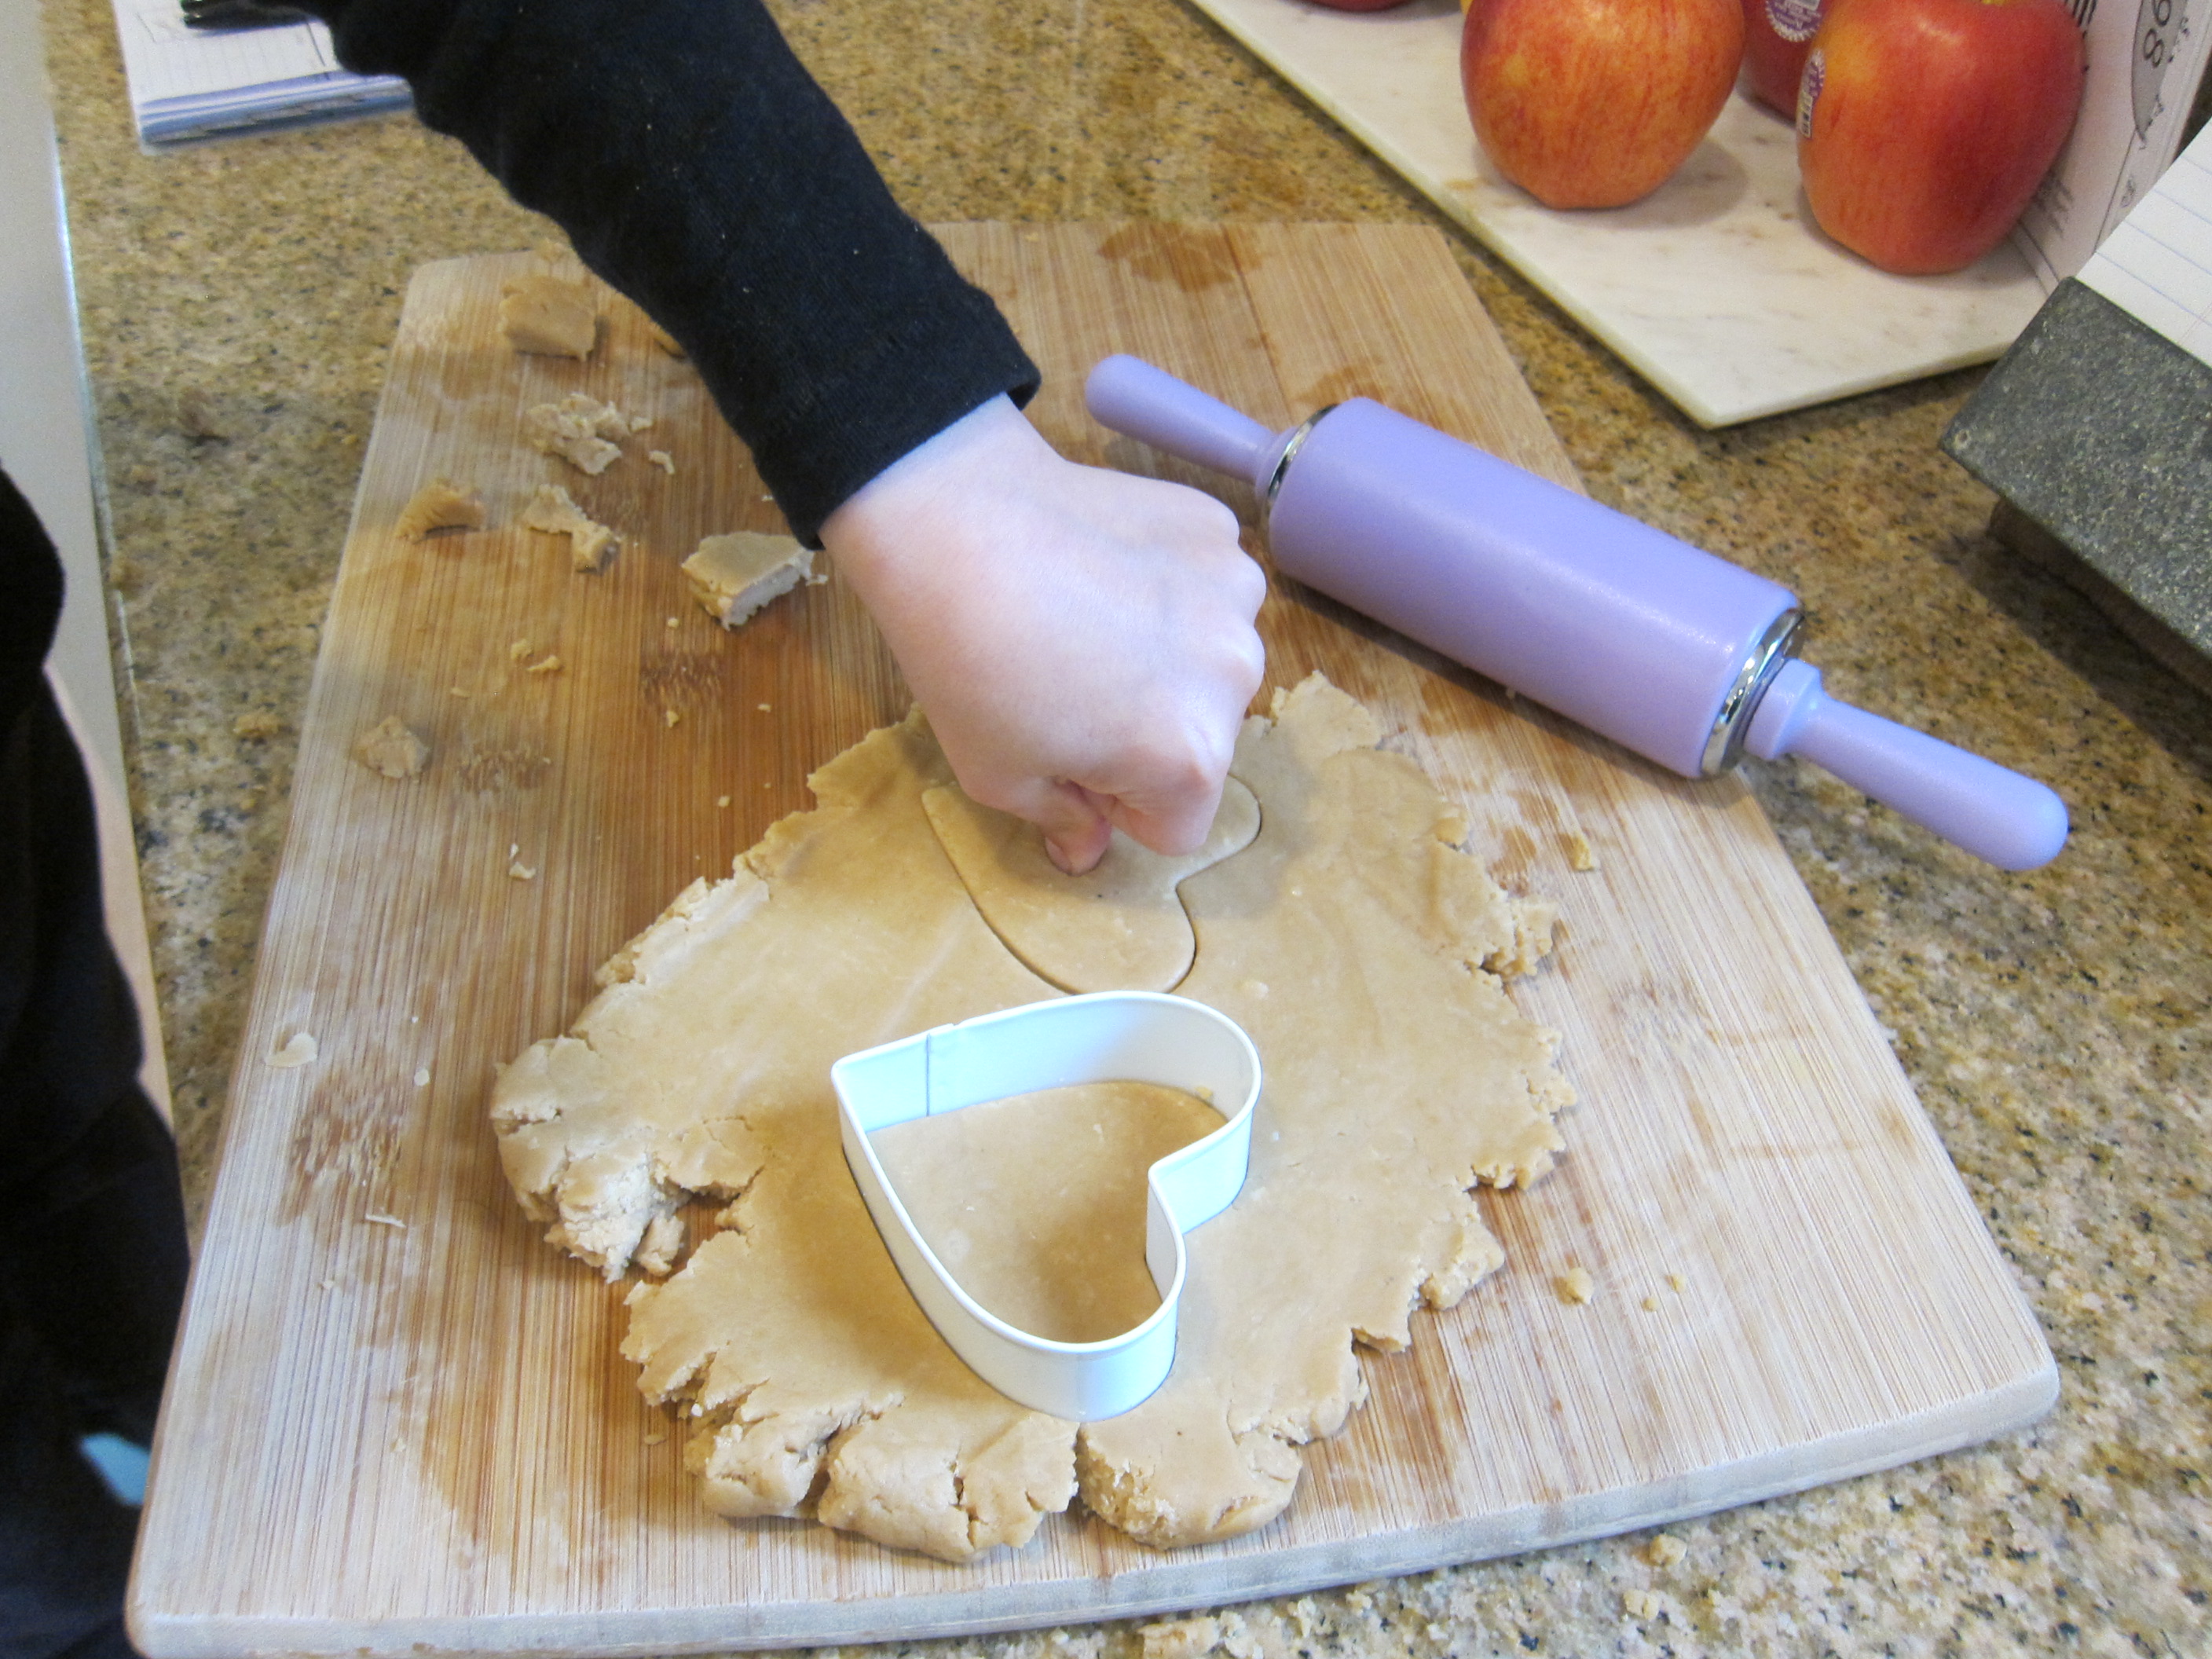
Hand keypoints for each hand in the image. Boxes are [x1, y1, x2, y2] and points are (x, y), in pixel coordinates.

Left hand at [820, 395, 1266, 874]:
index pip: (1176, 826)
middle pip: (1201, 739)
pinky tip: (1101, 567)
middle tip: (1067, 683)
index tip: (1067, 758)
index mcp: (1187, 759)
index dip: (1115, 804)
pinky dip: (1165, 585)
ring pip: (1209, 658)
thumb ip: (1061, 822)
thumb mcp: (998, 775)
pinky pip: (1204, 584)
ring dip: (1166, 656)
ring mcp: (1236, 593)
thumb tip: (1086, 851)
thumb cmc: (967, 661)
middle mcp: (1235, 678)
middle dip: (1147, 729)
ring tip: (1085, 620)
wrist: (948, 518)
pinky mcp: (1215, 528)